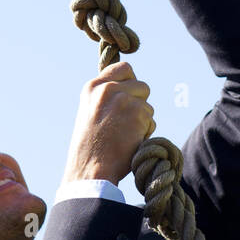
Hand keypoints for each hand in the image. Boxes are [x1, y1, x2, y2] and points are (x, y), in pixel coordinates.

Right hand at [60, 61, 155, 186]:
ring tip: (123, 136)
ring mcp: (124, 99)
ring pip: (148, 106)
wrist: (89, 170)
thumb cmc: (89, 148)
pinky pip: (151, 121)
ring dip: (142, 121)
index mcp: (92, 87)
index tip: (130, 95)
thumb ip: (106, 98)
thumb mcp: (89, 113)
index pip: (124, 68)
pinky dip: (145, 134)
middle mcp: (108, 89)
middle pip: (141, 86)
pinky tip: (129, 143)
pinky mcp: (138, 114)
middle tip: (126, 123)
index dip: (131, 82)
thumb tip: (129, 90)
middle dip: (139, 104)